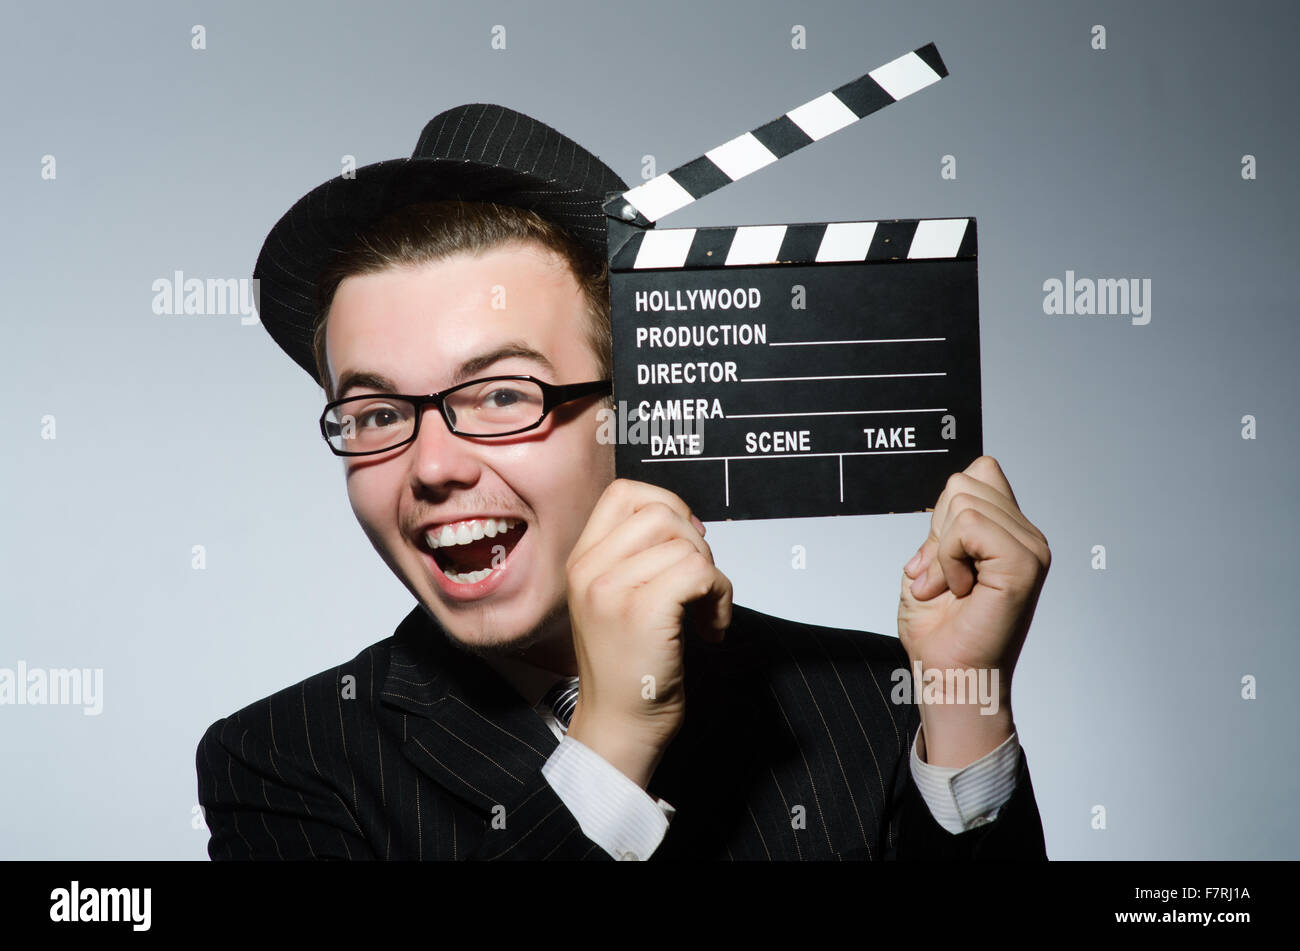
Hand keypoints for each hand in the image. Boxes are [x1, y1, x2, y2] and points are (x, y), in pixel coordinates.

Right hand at [564, 478, 732, 788]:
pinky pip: (700, 573)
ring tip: (705, 611)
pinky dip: (720, 598)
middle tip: (699, 587)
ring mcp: (611, 589)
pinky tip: (710, 629)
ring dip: (713, 577)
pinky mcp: (641, 611)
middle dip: (696, 545)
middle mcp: (589, 569)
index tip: (686, 544)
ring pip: (685, 543)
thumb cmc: (627, 668)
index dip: (667, 506)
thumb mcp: (614, 600)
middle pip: (661, 512)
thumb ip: (636, 558)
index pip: (624, 493)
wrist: (618, 727)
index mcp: (581, 561)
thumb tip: (688, 524)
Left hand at [898, 456, 1049, 764]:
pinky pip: (969, 525)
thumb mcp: (931, 559)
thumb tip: (956, 488)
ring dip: (940, 550)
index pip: (980, 472)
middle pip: (965, 482)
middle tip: (942, 579)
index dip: (945, 510)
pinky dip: (949, 557)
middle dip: (937, 531)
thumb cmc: (940, 630)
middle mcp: (1027, 537)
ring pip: (964, 500)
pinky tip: (961, 589)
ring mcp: (1031, 549)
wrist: (947, 674)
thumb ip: (946, 522)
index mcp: (1009, 533)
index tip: (940, 558)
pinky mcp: (1024, 564)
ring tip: (951, 587)